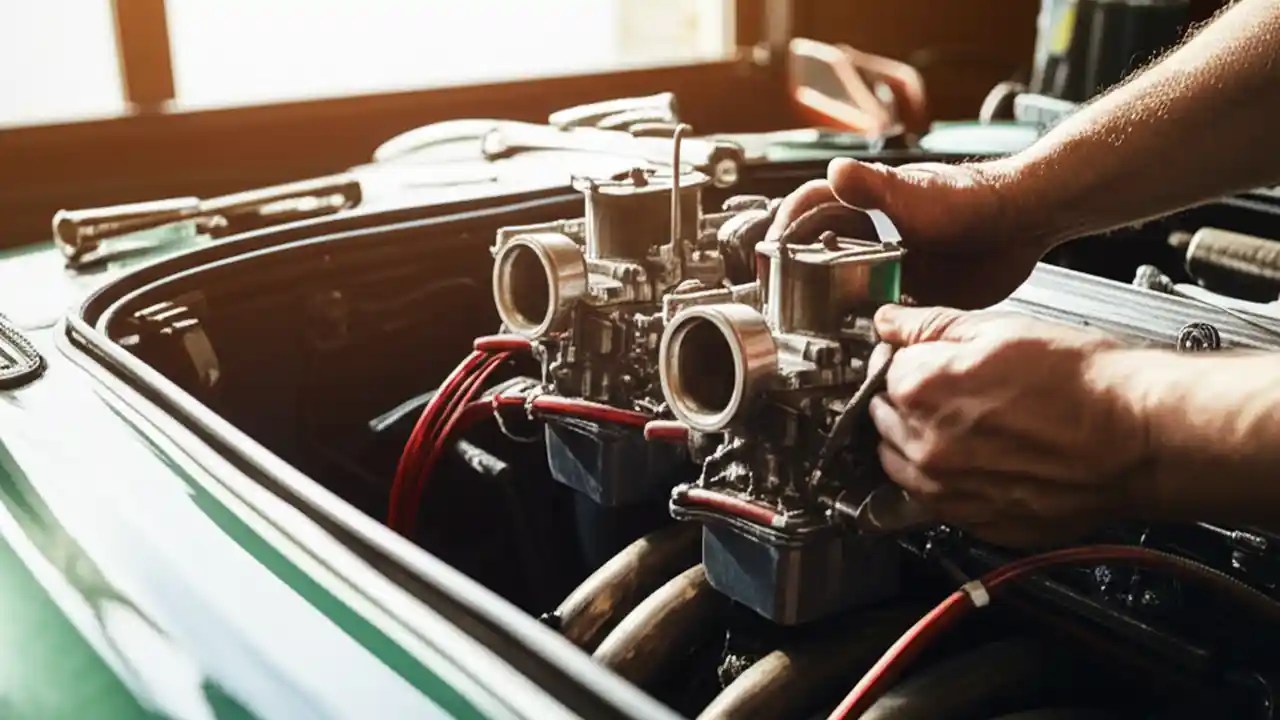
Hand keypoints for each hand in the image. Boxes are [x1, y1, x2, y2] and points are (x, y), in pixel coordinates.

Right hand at [767, 158, 1052, 307]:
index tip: (766, 256)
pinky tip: (853, 336)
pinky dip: (860, 323)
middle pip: (814, 252)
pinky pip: (873, 309)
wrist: (1019, 226)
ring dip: (823, 303)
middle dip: (793, 274)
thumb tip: (835, 172)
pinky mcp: (906, 290)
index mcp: (861, 205)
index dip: (780, 232)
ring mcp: (886, 263)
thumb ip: (873, 186)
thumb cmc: (971, 199)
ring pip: (840, 284)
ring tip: (805, 323)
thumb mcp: (914, 195)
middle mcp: (868, 234)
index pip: (804, 212)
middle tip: (777, 298)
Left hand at [868, 305, 1150, 547]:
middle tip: (949, 391)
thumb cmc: (1085, 382)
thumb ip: (931, 326)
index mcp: (922, 390)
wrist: (1141, 436)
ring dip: (916, 445)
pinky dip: (946, 483)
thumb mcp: (1001, 329)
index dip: (902, 362)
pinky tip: (982, 461)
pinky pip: (938, 503)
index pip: (881, 373)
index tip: (921, 360)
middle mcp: (927, 448)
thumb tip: (890, 320)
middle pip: (884, 421)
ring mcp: (950, 492)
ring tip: (964, 426)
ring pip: (902, 467)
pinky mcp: (979, 522)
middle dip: (904, 403)